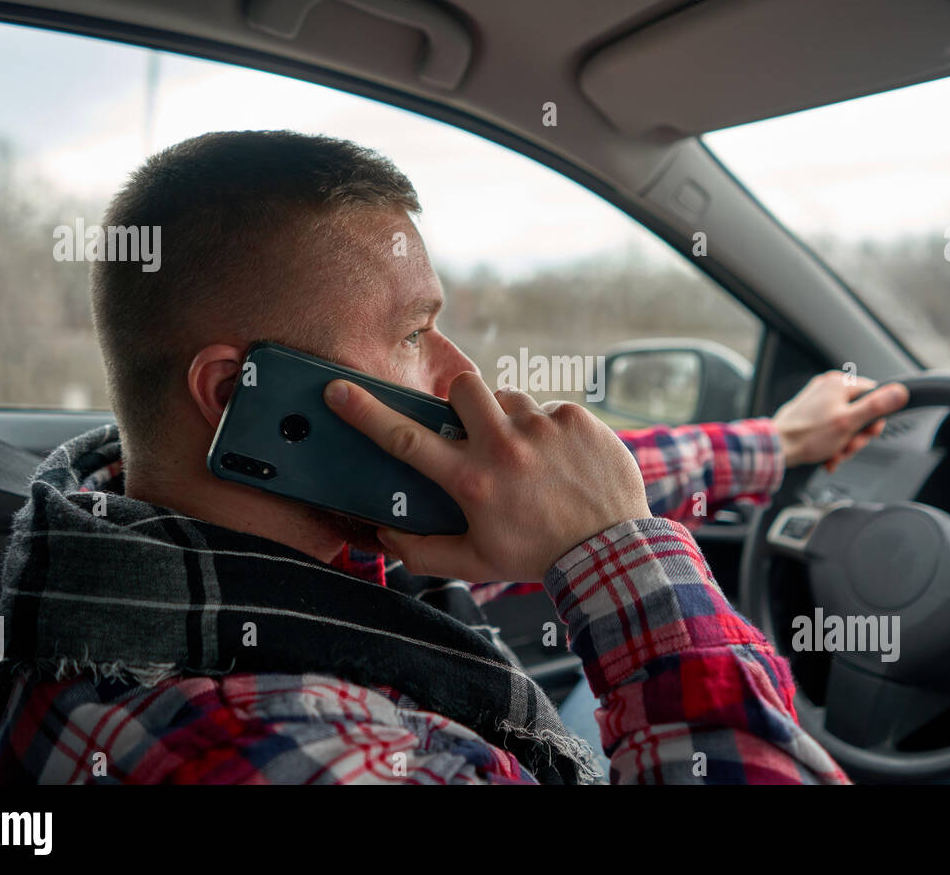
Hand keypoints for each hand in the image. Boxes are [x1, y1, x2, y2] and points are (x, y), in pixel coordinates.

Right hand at [323, 373, 651, 582]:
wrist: (610, 554)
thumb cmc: (538, 557)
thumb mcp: (476, 563)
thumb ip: (424, 551)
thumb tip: (386, 538)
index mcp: (471, 480)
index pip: (406, 438)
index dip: (366, 411)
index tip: (338, 388)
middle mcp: (503, 446)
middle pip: (463, 387)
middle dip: (462, 400)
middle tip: (476, 429)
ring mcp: (543, 428)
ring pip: (510, 398)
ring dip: (510, 420)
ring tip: (528, 456)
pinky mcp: (578, 419)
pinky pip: (553, 410)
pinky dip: (552, 431)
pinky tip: (563, 462)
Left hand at [774, 371, 909, 472]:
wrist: (776, 447)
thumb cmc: (807, 436)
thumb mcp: (848, 422)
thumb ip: (876, 406)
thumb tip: (901, 391)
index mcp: (839, 383)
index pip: (874, 396)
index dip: (874, 420)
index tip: (867, 434)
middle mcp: (829, 387)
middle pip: (860, 412)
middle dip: (856, 436)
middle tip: (847, 447)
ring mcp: (818, 399)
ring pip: (846, 423)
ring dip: (844, 443)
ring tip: (834, 454)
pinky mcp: (810, 413)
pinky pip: (830, 427)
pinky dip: (832, 442)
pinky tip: (827, 455)